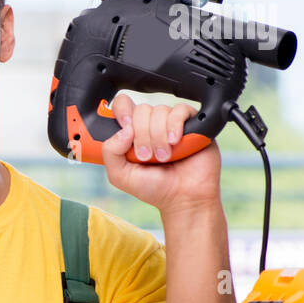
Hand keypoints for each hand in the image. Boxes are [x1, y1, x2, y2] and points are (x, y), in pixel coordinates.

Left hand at [101, 93, 221, 214]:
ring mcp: (172, 123)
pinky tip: (175, 143)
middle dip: (142, 135)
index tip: (126, 129)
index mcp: (133, 132)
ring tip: (163, 157)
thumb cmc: (154, 187)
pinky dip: (174, 126)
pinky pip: (181, 111)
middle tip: (146, 156)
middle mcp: (152, 124)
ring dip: (158, 136)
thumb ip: (110, 151)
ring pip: (160, 111)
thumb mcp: (120, 174)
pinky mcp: (193, 124)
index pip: (123, 105)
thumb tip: (123, 130)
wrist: (183, 198)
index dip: (122, 111)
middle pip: (141, 110)